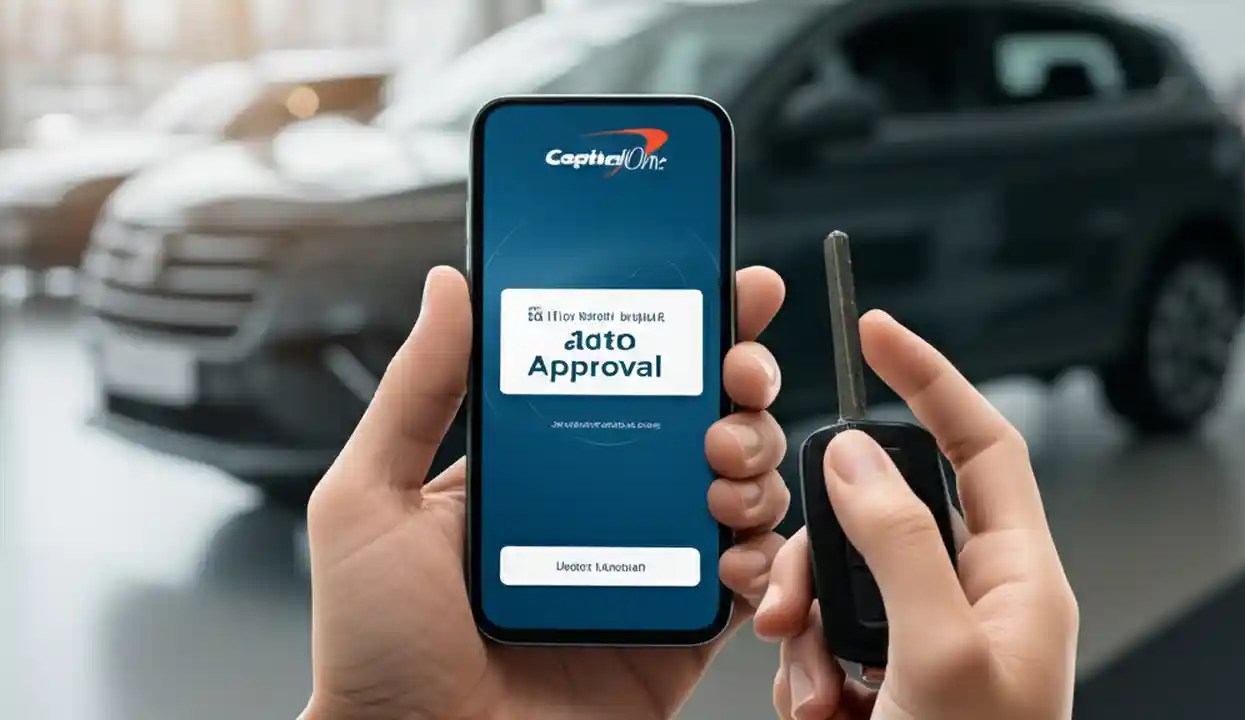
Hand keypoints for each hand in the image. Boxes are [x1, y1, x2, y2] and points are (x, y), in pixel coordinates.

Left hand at [303, 265, 789, 719]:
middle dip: (740, 380)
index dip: (685, 321)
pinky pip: (750, 575)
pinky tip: (734, 552)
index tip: (726, 286)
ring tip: (722, 470)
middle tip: (734, 378)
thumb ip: (415, 389)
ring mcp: (647, 560)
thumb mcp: (370, 497)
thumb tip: (449, 287)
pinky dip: (765, 555)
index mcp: (542, 458)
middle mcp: (603, 499)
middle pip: (702, 414)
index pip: (624, 368)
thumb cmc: (376, 643)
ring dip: (756, 457)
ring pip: (741, 482)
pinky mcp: (679, 626)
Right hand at [755, 311, 1077, 719]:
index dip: (931, 378)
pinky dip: (801, 668)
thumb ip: (896, 542)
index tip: (878, 332)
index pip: (979, 443)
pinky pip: (818, 634)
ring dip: (805, 626)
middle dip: (823, 548)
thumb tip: (856, 459)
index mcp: (1015, 576)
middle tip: (791, 595)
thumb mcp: (937, 653)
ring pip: (834, 577)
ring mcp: (917, 636)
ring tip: (816, 687)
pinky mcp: (875, 672)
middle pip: (880, 512)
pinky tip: (819, 710)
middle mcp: (966, 597)